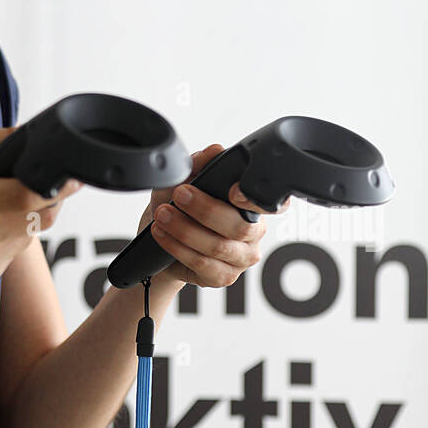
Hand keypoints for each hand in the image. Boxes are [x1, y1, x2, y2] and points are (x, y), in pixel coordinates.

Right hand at [0, 127, 80, 303]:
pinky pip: (8, 258)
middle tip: (20, 185)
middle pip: (41, 217)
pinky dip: (2, 243)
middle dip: (42, 198)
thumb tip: (27, 134)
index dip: (57, 182)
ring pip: (27, 238)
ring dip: (20, 221)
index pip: (36, 194)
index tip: (64, 172)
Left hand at [135, 144, 289, 288]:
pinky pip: (203, 265)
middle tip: (179, 195)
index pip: (266, 203)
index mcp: (251, 206)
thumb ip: (200, 164)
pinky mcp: (223, 277)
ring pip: (218, 247)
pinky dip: (179, 248)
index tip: (232, 192)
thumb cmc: (179, 205)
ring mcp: (240, 258)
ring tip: (163, 215)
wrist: (161, 237)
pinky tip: (163, 235)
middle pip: (238, 227)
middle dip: (205, 209)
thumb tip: (215, 150)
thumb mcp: (185, 179)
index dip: (253, 200)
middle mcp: (252, 233)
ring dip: (185, 230)